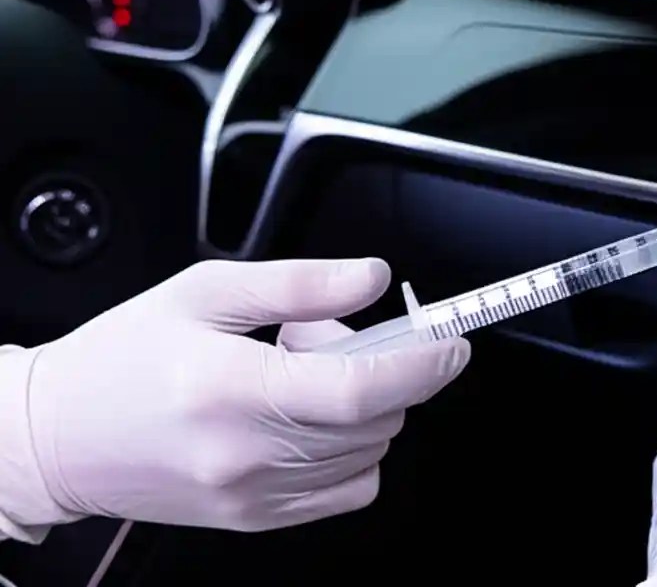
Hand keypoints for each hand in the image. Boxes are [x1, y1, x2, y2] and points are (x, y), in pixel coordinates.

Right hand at [0, 258, 468, 537]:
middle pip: (375, 419)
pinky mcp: (258, 520)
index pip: (359, 390)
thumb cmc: (124, 359)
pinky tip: (301, 420)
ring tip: (293, 378)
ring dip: (362, 407)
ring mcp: (253, 495)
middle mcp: (246, 454)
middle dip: (380, 368)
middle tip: (319, 338)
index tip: (454, 343)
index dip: (423, 366)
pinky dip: (351, 449)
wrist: (60, 438)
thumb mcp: (205, 292)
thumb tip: (373, 279)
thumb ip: (299, 284)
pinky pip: (349, 487)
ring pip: (369, 450)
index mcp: (230, 388)